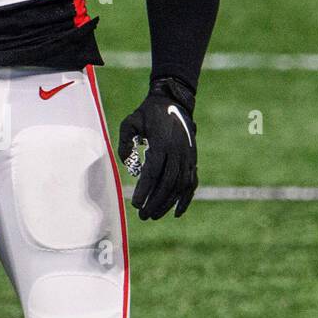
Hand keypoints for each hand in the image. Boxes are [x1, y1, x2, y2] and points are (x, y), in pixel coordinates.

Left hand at [117, 78, 196, 220]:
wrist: (174, 102)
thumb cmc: (148, 113)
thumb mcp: (130, 122)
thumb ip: (124, 142)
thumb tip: (127, 165)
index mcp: (162, 143)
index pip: (153, 172)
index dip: (145, 190)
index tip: (136, 204)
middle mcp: (178, 152)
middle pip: (167, 183)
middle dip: (155, 202)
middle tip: (142, 215)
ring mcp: (188, 157)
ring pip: (180, 186)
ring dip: (168, 204)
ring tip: (154, 215)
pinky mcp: (193, 160)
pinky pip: (191, 183)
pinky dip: (185, 199)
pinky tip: (176, 213)